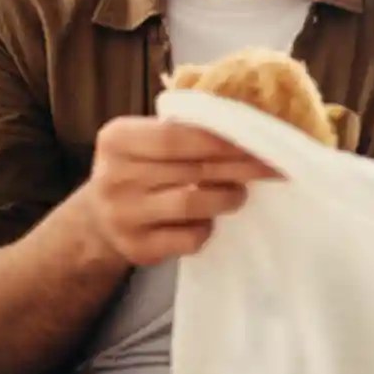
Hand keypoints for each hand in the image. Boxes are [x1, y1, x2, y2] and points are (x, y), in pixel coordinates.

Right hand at [76, 116, 279, 266]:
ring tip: (239, 194)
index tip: (260, 139)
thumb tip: (250, 125)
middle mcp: (114, 177)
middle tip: (273, 166)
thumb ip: (184, 131)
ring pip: (193, 203)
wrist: (99, 221)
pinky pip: (189, 238)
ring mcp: (123, 216)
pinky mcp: (137, 249)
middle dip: (239, 166)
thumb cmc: (141, 170)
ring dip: (227, 198)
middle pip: (193, 168)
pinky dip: (207, 229)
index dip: (223, 140)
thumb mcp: (146, 141)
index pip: (177, 136)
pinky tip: (209, 221)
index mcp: (118, 139)